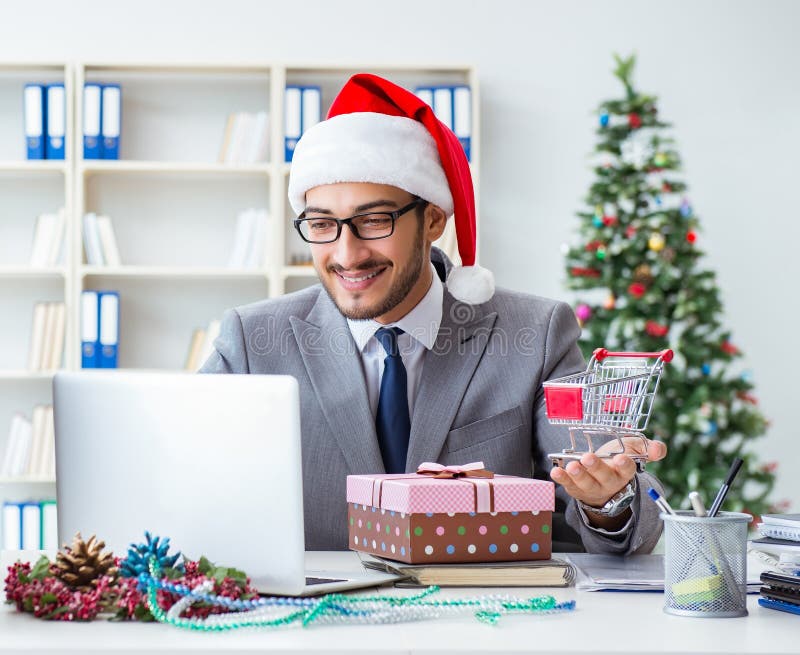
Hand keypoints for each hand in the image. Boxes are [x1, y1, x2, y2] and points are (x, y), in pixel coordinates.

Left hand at [550, 437, 666, 508]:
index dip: (625, 465)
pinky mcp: (576, 489)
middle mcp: (609, 482)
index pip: (627, 470)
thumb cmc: (616, 460)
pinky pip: (569, 485)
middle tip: (588, 458)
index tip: (621, 458)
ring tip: (572, 466)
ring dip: (578, 475)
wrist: (604, 481)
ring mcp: (592, 487)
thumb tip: (659, 449)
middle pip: (604, 477)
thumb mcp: (632, 450)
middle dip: (596, 468)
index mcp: (624, 472)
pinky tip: (556, 471)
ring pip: (586, 484)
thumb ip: (646, 448)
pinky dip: (562, 479)